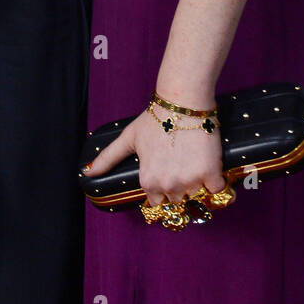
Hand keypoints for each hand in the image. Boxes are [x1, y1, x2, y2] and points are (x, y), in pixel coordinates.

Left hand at [82, 105, 225, 207]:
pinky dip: (215, 180)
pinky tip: (209, 165)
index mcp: (148, 181)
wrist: (182, 103)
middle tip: (179, 162)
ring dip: (197, 183)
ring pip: (196, 195)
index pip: (156, 200)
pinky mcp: (211, 174)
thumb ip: (108, 158)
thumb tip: (86, 173)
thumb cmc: (154, 118)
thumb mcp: (128, 138)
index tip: (166, 171)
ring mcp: (190, 181)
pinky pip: (216, 189)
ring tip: (192, 160)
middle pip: (176, 199)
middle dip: (179, 185)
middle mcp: (169, 186)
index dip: (161, 186)